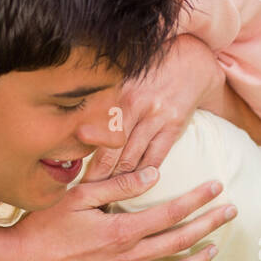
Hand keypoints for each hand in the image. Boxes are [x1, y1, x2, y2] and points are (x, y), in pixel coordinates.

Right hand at [0, 167, 235, 260]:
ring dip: (197, 260)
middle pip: (180, 242)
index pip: (171, 212)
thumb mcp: (78, 195)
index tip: (217, 187)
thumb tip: (154, 173)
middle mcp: (128, 257)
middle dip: (209, 225)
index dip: (198, 199)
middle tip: (231, 212)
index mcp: (122, 229)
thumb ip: (117, 184)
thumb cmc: (44, 226)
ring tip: (215, 248)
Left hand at [81, 33, 222, 182]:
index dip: (82, 157)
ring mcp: (156, 117)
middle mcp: (135, 104)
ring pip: (131, 159)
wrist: (189, 63)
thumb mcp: (124, 80)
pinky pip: (154, 159)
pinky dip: (142, 176)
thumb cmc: (149, 74)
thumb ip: (103, 103)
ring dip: (118, 181)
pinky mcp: (173, 126)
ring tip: (105, 197)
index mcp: (116, 93)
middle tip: (84, 194)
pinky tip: (133, 187)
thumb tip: (77, 132)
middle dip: (96, 176)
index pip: (93, 133)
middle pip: (110, 151)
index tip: (71, 176)